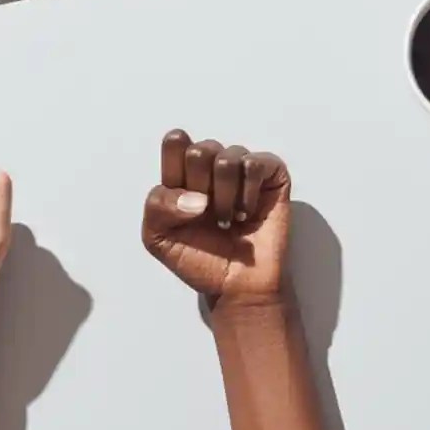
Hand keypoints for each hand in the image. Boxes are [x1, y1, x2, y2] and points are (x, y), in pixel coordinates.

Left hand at [142, 129, 292, 303]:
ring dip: (225, 197)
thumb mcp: (157, 237)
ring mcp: (242, 168)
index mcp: (182, 173)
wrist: (236, 287)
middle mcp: (212, 165)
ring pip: (227, 158)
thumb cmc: (199, 260)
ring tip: (228, 219)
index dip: (175, 166)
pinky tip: (247, 213)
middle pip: (200, 149)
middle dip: (201, 187)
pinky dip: (248, 194)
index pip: (175, 141)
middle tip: (207, 213)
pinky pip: (256, 164)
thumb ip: (157, 206)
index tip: (183, 198)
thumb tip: (195, 197)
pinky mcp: (272, 175)